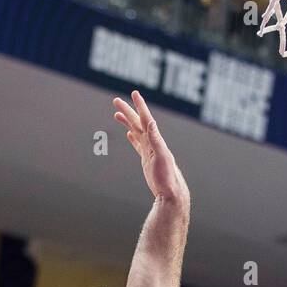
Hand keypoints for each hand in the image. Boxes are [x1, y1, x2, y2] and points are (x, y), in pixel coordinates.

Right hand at [114, 91, 188, 208]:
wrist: (170, 192)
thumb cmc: (167, 176)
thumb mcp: (162, 156)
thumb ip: (156, 139)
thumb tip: (150, 121)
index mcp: (155, 140)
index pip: (145, 119)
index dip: (140, 106)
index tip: (134, 93)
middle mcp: (152, 142)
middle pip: (136, 123)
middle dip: (127, 111)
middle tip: (116, 100)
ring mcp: (149, 150)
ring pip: (135, 131)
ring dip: (127, 122)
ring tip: (117, 114)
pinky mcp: (146, 159)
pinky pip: (138, 144)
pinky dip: (133, 137)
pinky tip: (129, 134)